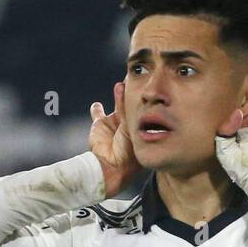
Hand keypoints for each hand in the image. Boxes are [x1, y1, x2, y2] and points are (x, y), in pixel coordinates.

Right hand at [88, 82, 140, 197]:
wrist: (110, 165)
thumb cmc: (129, 152)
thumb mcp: (137, 129)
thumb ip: (138, 114)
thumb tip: (147, 98)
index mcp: (142, 130)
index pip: (146, 111)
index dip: (148, 102)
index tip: (151, 90)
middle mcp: (129, 126)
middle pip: (132, 105)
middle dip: (133, 95)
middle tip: (134, 81)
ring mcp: (114, 125)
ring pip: (118, 105)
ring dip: (119, 96)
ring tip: (120, 86)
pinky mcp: (100, 125)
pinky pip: (97, 114)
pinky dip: (96, 109)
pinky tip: (97, 105)